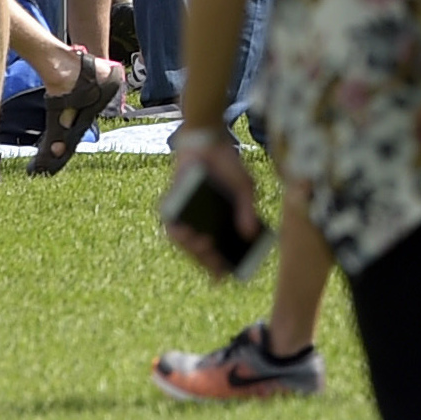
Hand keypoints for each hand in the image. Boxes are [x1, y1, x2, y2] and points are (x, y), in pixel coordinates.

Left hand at [161, 128, 266, 279]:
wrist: (208, 141)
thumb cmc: (227, 166)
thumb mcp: (244, 189)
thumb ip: (246, 210)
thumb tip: (251, 233)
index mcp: (218, 223)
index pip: (217, 251)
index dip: (219, 266)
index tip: (225, 278)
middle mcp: (199, 223)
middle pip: (199, 250)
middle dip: (208, 258)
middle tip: (217, 260)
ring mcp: (184, 216)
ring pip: (183, 241)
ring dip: (192, 247)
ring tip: (205, 244)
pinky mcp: (169, 205)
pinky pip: (170, 223)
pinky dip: (177, 230)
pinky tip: (186, 232)